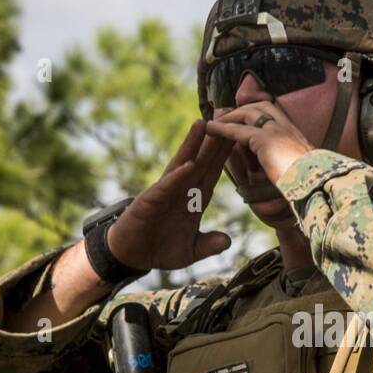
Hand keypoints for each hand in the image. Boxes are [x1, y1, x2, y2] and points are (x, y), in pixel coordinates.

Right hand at [106, 119, 233, 271]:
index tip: (241, 136)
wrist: (132, 256)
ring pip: (182, 165)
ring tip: (203, 124)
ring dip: (192, 146)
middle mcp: (181, 191)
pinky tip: (188, 164)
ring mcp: (165, 193)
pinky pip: (166, 187)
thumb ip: (209, 245)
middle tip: (228, 116)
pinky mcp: (150, 201)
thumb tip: (227, 240)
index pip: (212, 172)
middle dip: (214, 140)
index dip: (225, 155)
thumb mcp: (191, 251)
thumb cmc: (160, 249)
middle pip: (201, 161)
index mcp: (193, 200)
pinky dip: (177, 176)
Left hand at [205, 100, 313, 186]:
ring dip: (229, 117)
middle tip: (226, 115)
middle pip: (261, 107)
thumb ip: (292, 165)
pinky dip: (223, 128)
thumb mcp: (304, 171)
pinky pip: (238, 130)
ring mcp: (276, 131)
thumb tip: (285, 172)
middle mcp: (288, 128)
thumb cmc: (314, 185)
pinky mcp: (265, 140)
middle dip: (242, 109)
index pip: (276, 113)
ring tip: (213, 122)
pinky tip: (211, 129)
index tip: (246, 116)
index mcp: (298, 135)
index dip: (259, 112)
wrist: (318, 185)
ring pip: (248, 115)